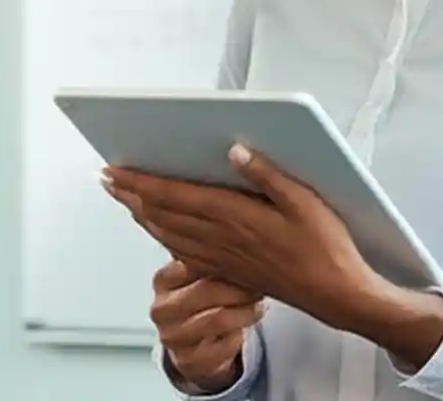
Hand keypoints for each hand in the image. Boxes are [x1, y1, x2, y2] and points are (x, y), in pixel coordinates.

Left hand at [101, 144, 379, 328]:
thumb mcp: (305, 201)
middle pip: (163, 214)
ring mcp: (223, 257)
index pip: (175, 195)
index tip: (115, 170)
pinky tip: (158, 232)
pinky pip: (183, 253)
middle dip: (131, 195)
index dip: (141, 182)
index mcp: (236, 216)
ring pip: (169, 234)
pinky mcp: (229, 270)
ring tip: (125, 199)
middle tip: (107, 179)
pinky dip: (162, 237)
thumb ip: (268, 175)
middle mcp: (222, 238)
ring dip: (141, 215)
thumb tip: (235, 150)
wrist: (334, 293)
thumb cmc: (325, 246)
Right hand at [152, 259, 264, 394]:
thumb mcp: (200, 275)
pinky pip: (225, 345)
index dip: (228, 261)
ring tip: (257, 306)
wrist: (194, 344)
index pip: (194, 261)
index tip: (249, 261)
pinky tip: (243, 327)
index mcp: (163, 280)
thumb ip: (214, 259)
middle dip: (241, 288)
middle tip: (259, 286)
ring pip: (218, 319)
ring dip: (246, 311)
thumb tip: (248, 244)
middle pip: (208, 290)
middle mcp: (162, 309)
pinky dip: (240, 335)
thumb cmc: (203, 300)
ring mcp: (172, 337)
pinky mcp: (188, 361)